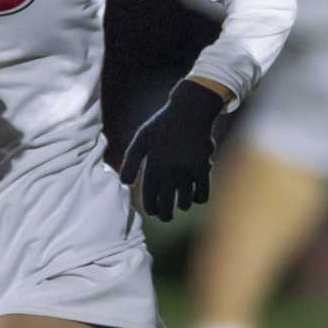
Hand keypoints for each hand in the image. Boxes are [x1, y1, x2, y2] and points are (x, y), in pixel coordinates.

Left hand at [120, 78, 227, 220]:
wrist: (190, 111)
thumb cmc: (162, 125)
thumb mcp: (141, 138)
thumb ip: (130, 160)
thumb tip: (125, 184)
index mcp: (153, 163)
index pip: (149, 195)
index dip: (150, 208)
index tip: (152, 212)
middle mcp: (170, 169)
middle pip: (166, 204)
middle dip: (165, 215)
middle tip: (165, 217)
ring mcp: (187, 169)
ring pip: (185, 202)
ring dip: (182, 206)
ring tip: (180, 205)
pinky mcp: (203, 167)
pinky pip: (203, 193)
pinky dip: (199, 199)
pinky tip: (196, 196)